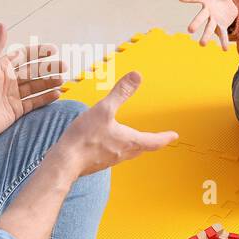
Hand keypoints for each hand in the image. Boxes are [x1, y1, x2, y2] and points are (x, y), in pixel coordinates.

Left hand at [0, 23, 66, 141]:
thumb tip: (1, 24)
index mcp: (2, 67)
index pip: (24, 56)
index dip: (38, 52)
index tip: (53, 50)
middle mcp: (9, 80)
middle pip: (34, 72)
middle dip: (49, 68)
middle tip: (64, 66)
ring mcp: (13, 96)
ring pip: (36, 86)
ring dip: (49, 82)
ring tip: (62, 80)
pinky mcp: (16, 110)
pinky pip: (35, 102)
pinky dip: (46, 98)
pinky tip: (56, 94)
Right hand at [53, 71, 177, 176]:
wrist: (65, 162)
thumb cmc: (85, 137)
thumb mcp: (104, 109)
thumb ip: (121, 92)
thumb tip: (137, 76)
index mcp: (129, 141)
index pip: (153, 141)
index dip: (165, 137)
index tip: (174, 136)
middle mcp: (122, 153)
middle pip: (141, 149)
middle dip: (150, 143)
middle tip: (156, 140)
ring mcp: (109, 160)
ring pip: (127, 153)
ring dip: (133, 146)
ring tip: (133, 140)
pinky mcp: (96, 163)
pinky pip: (112, 155)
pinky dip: (116, 149)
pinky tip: (107, 144)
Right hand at [178, 0, 238, 49]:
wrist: (226, 5)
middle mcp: (207, 12)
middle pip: (201, 17)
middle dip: (196, 23)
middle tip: (189, 30)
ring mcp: (214, 20)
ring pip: (209, 28)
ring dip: (206, 36)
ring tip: (202, 44)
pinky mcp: (221, 26)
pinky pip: (222, 35)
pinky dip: (224, 42)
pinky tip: (225, 50)